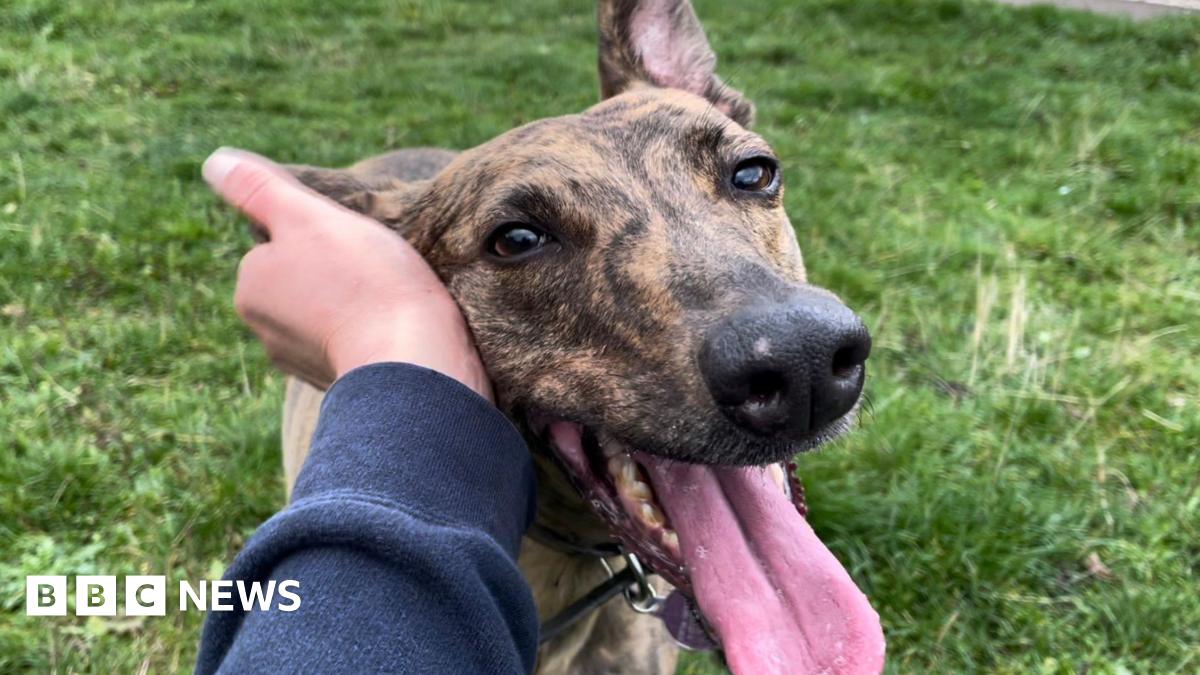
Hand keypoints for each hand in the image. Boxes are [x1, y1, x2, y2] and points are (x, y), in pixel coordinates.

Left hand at [202, 147, 491, 400]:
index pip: (280, 243)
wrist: (416, 362)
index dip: (320, 233)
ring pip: (328, 312)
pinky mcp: (340, 383)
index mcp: (251, 289)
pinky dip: (369, 332)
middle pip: (303, 279)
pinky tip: (394, 327)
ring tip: (388, 297)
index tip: (352, 241)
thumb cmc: (365, 283)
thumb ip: (259, 190)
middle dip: (334, 271)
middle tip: (373, 266)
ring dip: (354, 303)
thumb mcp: (310, 218)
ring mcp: (303, 364)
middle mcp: (265, 332)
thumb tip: (213, 162)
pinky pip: (351, 343)